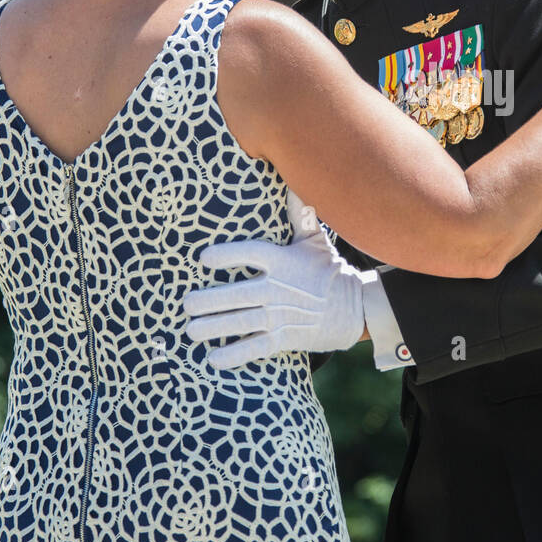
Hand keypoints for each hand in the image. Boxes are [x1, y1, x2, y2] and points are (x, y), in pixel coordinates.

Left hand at [183, 190, 375, 367]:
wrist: (354, 307)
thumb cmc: (328, 270)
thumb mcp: (315, 240)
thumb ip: (299, 214)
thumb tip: (293, 183)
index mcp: (282, 261)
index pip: (251, 255)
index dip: (227, 256)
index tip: (204, 258)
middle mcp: (278, 289)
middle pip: (239, 294)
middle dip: (210, 300)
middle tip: (187, 303)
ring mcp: (281, 316)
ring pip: (241, 322)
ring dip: (214, 326)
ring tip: (191, 329)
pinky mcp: (284, 338)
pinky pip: (256, 348)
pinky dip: (235, 355)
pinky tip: (213, 358)